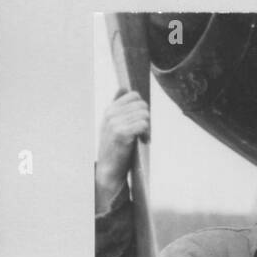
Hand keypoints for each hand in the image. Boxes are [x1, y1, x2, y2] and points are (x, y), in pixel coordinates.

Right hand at [95, 90, 149, 211]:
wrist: (109, 168)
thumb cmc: (115, 147)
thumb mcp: (113, 123)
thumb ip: (119, 106)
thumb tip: (124, 88)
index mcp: (110, 109)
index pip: (133, 95)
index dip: (142, 108)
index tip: (140, 121)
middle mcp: (111, 114)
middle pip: (142, 105)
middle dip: (147, 118)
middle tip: (143, 132)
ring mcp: (115, 123)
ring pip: (144, 115)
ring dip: (148, 128)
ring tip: (143, 138)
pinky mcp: (121, 133)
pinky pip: (142, 124)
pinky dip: (147, 134)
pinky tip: (143, 141)